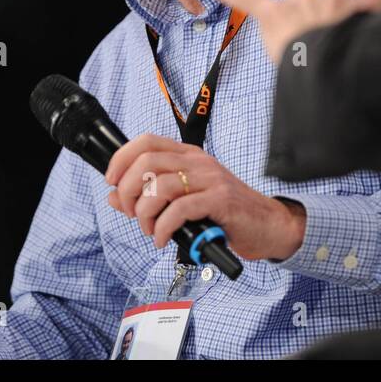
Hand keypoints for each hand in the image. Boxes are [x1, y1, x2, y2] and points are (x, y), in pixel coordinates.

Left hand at [104, 134, 307, 260]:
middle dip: (128, 191)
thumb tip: (113, 197)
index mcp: (188, 156)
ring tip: (151, 230)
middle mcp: (197, 162)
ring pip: (160, 186)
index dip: (122, 158)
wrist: (269, 225)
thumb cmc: (226, 214)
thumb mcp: (184, 201)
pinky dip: (163, 227)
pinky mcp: (220, 200)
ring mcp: (210, 179)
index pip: (146, 142)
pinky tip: (164, 239)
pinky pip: (180, 209)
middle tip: (131, 214)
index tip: (112, 181)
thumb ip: (149, 197)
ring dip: (145, 214)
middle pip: (147, 162)